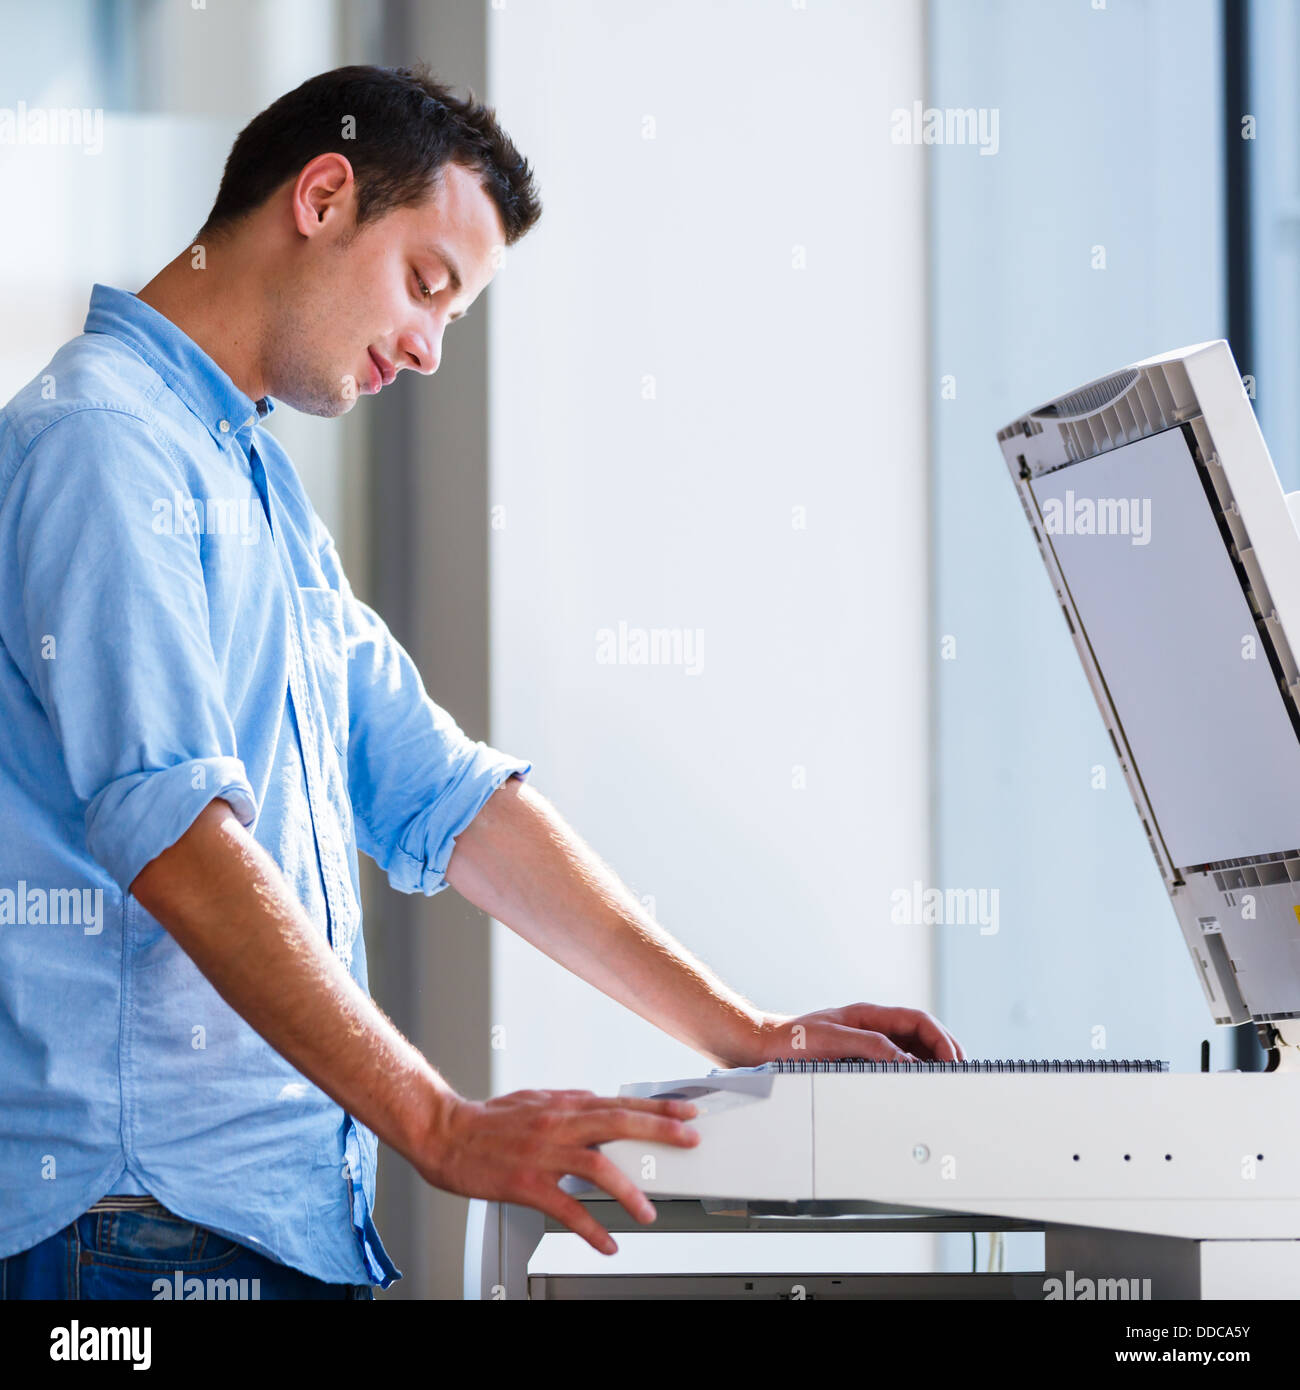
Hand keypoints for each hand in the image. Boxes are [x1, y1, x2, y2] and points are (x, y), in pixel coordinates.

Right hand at [416, 1088, 699, 1253]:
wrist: (446, 1134)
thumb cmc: (488, 1120)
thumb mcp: (535, 1099)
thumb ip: (569, 1102)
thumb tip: (597, 1102)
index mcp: (564, 1105)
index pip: (620, 1103)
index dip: (657, 1107)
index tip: (686, 1111)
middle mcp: (558, 1124)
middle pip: (618, 1123)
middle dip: (659, 1131)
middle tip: (690, 1140)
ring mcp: (543, 1154)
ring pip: (597, 1168)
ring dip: (628, 1191)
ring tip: (648, 1212)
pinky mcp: (526, 1184)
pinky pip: (566, 1208)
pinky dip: (590, 1228)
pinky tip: (606, 1242)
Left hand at [746, 1002, 964, 1065]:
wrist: (763, 1047)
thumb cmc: (792, 1040)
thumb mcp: (833, 1042)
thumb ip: (872, 1048)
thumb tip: (907, 1061)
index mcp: (869, 1014)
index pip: (918, 1020)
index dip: (941, 1039)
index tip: (954, 1060)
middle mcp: (871, 1025)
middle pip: (920, 1033)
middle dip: (944, 1049)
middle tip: (961, 1071)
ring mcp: (865, 1040)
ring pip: (910, 1047)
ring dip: (930, 1061)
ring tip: (945, 1080)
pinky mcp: (857, 1056)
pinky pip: (893, 1061)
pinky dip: (911, 1071)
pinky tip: (915, 1085)